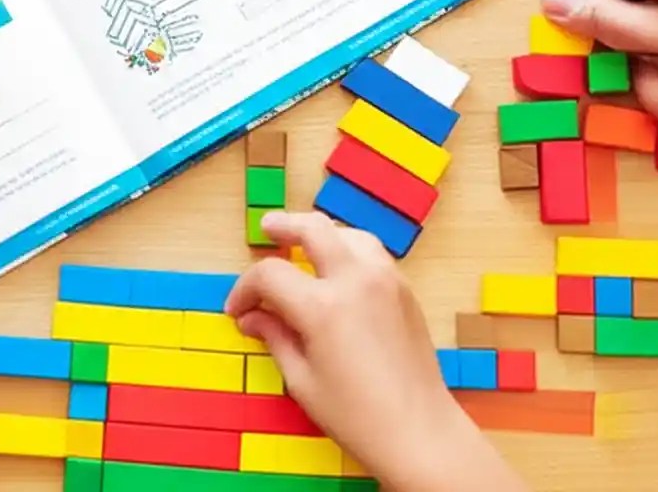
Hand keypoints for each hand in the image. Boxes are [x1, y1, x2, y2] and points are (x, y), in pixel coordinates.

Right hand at [225, 213, 527, 491]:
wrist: (419, 431)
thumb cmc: (355, 415)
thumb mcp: (302, 380)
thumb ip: (276, 337)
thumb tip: (252, 318)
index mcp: (322, 307)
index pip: (270, 275)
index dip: (245, 289)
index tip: (237, 310)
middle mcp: (356, 281)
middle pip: (313, 229)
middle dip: (284, 226)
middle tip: (268, 229)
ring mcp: (386, 281)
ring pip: (349, 234)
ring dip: (322, 234)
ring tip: (305, 244)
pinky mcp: (405, 291)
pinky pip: (372, 254)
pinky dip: (349, 250)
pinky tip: (339, 268)